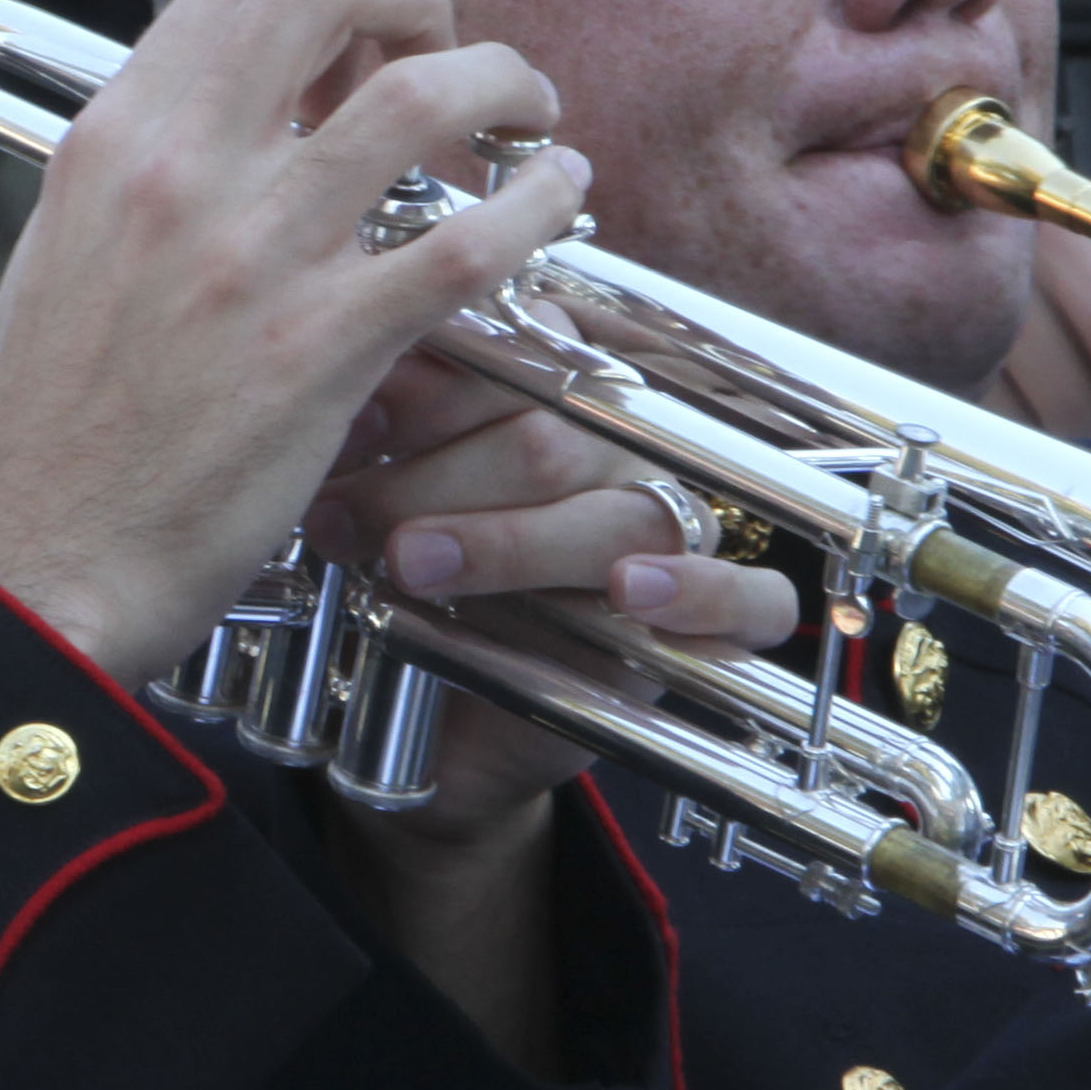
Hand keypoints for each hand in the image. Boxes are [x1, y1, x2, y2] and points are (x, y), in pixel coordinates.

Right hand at [0, 0, 590, 677]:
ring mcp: (258, 257)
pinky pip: (467, 243)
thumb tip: (222, 120)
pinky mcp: (322, 350)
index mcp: (112, 143)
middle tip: (448, 49)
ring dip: (502, 86)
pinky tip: (555, 203)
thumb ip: (144, 175)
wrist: (39, 566)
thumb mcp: (66, 256)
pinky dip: (535, 206)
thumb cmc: (52, 434)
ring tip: (530, 119)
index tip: (358, 47)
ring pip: (421, 97)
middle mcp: (182, 174)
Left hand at [289, 346, 801, 1066]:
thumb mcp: (378, 505)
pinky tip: (629, 589)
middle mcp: (622, 452)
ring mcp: (674, 532)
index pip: (514, 358)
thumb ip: (378, 439)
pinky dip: (695, 590)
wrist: (427, 732)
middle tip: (343, 516)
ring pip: (620, 514)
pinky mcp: (714, 622)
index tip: (345, 419)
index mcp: (555, 393)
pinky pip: (748, 597)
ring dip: (510, 539)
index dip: (427, 387)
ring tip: (414, 564)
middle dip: (435, 476)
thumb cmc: (406, 591)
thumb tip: (345, 383)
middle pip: (551, 437)